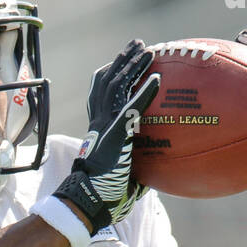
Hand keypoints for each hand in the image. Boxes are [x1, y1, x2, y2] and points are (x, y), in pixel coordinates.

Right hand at [53, 39, 160, 232]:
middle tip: (137, 45)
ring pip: (116, 86)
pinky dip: (144, 92)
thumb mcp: (123, 178)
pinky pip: (131, 107)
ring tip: (145, 49)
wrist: (89, 201)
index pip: (100, 96)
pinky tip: (157, 78)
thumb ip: (136, 171)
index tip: (122, 64)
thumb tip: (154, 178)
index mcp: (98, 130)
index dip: (110, 76)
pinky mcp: (115, 134)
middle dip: (122, 61)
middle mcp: (99, 123)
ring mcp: (105, 127)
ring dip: (131, 66)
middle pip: (107, 82)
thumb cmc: (104, 197)